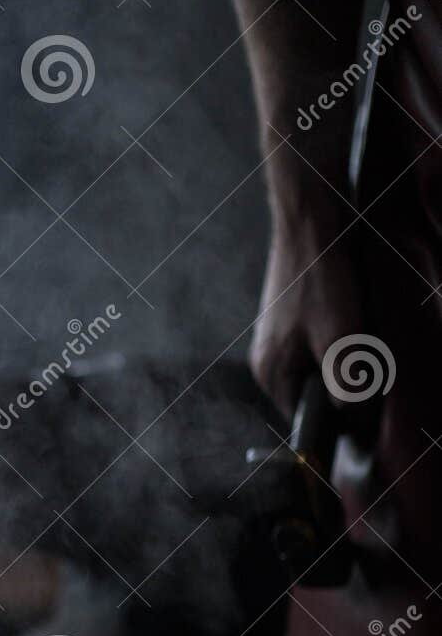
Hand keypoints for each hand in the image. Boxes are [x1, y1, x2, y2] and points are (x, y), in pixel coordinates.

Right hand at [250, 218, 363, 418]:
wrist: (312, 215)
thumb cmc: (323, 275)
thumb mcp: (341, 338)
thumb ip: (344, 387)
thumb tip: (352, 418)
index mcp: (271, 374)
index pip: (307, 419)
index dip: (340, 414)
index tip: (365, 394)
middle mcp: (269, 360)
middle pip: (316, 394)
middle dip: (344, 380)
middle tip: (367, 351)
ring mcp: (279, 336)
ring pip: (323, 366)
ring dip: (347, 354)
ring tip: (361, 325)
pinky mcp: (293, 316)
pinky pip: (323, 341)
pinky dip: (343, 332)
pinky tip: (355, 309)